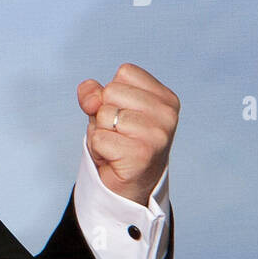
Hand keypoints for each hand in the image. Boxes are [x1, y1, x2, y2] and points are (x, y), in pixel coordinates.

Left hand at [77, 64, 178, 204]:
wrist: (128, 186)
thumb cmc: (118, 142)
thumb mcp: (105, 110)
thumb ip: (94, 94)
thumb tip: (90, 97)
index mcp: (166, 98)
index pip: (125, 72)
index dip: (111, 93)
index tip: (123, 116)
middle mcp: (168, 114)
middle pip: (111, 91)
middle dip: (103, 113)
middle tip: (117, 135)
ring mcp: (157, 135)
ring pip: (104, 115)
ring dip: (100, 132)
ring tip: (115, 146)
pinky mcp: (142, 154)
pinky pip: (99, 138)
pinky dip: (98, 149)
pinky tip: (113, 158)